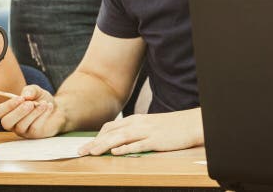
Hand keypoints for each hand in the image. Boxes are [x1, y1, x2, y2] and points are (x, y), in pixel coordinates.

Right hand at [0, 84, 63, 137]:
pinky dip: (42, 115)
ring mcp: (23, 131)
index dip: (8, 105)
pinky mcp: (34, 135)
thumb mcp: (36, 91)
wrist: (58, 109)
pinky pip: (35, 127)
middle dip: (18, 112)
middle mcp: (13, 123)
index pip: (0, 112)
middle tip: (30, 104)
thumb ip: (30, 90)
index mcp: (9, 111)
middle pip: (6, 122)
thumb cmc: (41, 100)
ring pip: (21, 125)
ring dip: (34, 113)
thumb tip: (26, 95)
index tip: (21, 98)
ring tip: (44, 103)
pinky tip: (49, 106)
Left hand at [78, 108, 202, 155]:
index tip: (87, 145)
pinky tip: (116, 153)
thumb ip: (136, 131)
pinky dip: (126, 148)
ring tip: (92, 153)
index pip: (111, 127)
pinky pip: (138, 144)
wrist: (191, 123)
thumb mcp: (150, 125)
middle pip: (111, 132)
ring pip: (120, 137)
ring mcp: (147, 132)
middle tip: (81, 151)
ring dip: (104, 145)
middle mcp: (139, 124)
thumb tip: (121, 141)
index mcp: (136, 119)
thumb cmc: (171, 126)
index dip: (97, 136)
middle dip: (94, 142)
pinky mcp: (156, 141)